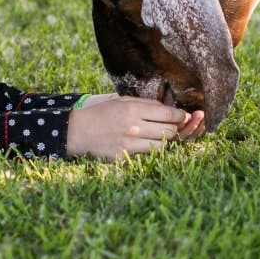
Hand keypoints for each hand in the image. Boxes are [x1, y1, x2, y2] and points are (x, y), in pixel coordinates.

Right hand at [66, 95, 205, 160]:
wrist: (77, 131)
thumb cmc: (102, 112)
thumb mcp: (123, 100)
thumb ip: (146, 104)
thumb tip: (170, 109)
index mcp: (134, 109)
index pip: (169, 115)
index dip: (181, 117)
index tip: (182, 116)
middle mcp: (134, 127)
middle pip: (170, 132)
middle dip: (175, 129)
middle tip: (173, 127)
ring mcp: (129, 144)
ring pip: (162, 146)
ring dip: (164, 141)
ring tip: (159, 135)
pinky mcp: (124, 157)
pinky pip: (147, 155)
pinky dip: (151, 150)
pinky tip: (146, 144)